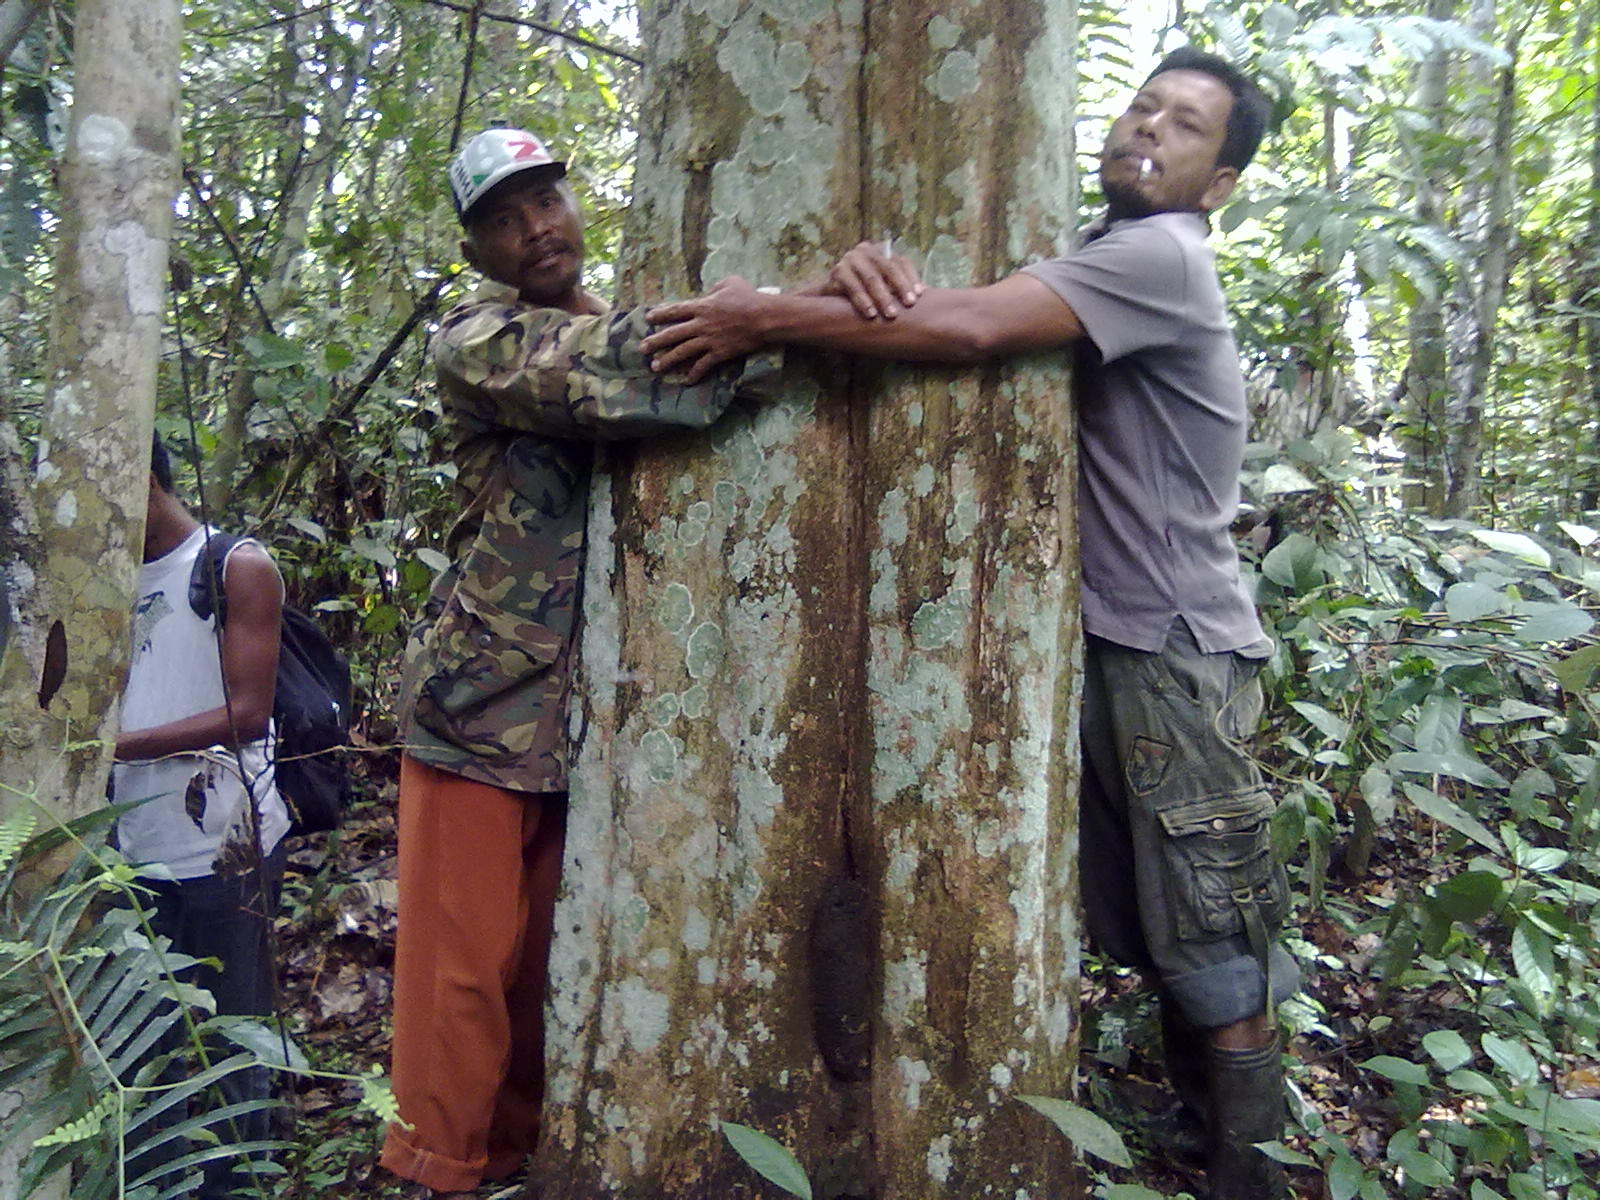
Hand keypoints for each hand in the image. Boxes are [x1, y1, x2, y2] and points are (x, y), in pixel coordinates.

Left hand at [644, 276, 765, 383]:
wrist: (763, 318)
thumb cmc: (749, 297)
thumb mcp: (730, 282)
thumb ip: (714, 288)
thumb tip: (707, 293)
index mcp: (701, 306)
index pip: (675, 310)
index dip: (660, 314)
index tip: (648, 318)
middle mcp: (700, 324)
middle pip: (673, 333)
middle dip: (655, 341)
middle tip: (642, 348)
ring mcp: (709, 340)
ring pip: (682, 351)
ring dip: (667, 360)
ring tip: (655, 367)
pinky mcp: (719, 353)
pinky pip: (703, 365)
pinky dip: (694, 374)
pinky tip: (686, 381)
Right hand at [826, 241, 924, 319]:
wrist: (831, 296)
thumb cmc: (864, 292)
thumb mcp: (884, 286)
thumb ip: (900, 288)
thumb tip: (928, 294)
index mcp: (880, 252)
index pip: (900, 262)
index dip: (910, 278)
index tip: (919, 296)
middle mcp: (865, 251)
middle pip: (887, 268)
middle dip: (899, 288)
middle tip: (908, 306)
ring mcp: (849, 260)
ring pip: (871, 278)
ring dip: (882, 297)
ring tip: (891, 314)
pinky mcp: (836, 273)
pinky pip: (852, 287)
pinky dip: (862, 301)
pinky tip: (870, 314)